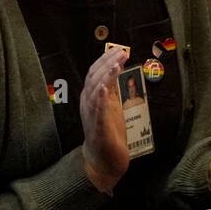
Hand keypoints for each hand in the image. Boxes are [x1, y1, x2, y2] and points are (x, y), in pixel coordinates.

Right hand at [81, 46, 130, 193]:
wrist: (103, 159)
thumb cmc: (108, 131)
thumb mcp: (112, 105)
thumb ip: (112, 88)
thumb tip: (116, 67)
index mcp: (92, 97)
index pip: (95, 73)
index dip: (105, 60)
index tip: (119, 50)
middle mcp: (88, 103)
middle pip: (94, 78)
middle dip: (107, 63)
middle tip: (122, 52)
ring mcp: (92, 115)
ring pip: (94, 91)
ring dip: (105, 76)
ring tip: (115, 65)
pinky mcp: (98, 127)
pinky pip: (97, 111)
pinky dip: (99, 98)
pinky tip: (103, 89)